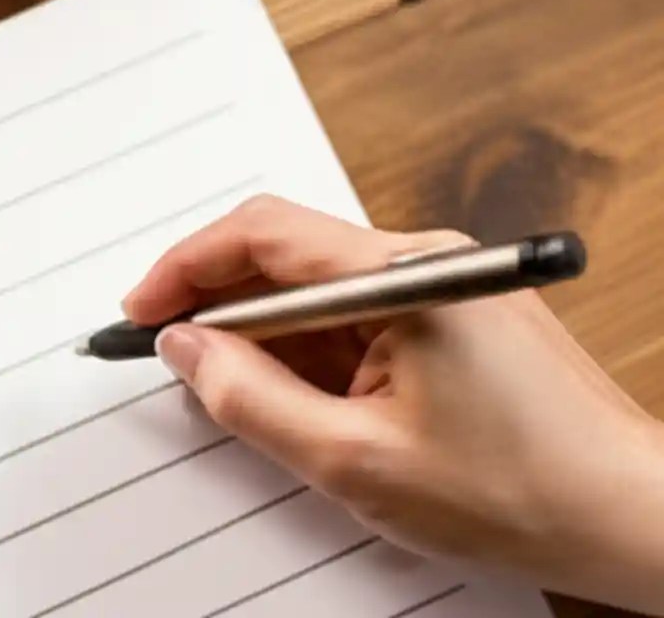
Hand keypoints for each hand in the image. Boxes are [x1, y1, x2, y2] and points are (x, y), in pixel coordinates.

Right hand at [124, 196, 663, 614]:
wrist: (627, 519)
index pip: (263, 236)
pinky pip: (352, 317)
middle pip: (285, 257)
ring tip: (219, 387)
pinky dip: (305, 351)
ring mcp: (440, 286)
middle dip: (214, 302)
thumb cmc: (517, 492)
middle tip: (163, 350)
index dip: (185, 266)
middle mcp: (423, 260)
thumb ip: (250, 397)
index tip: (140, 309)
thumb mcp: (352, 458)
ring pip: (315, 292)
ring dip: (260, 333)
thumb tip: (186, 349)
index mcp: (403, 274)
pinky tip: (285, 392)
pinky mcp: (448, 317)